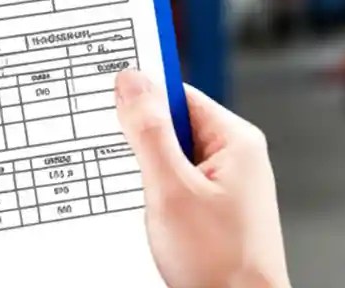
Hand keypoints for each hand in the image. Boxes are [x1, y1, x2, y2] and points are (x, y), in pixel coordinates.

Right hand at [114, 70, 290, 287]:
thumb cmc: (220, 263)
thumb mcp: (172, 190)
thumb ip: (149, 133)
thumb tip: (132, 82)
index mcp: (236, 140)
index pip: (179, 94)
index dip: (142, 96)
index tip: (108, 99)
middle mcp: (235, 157)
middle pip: (173, 126)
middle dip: (142, 142)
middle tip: (121, 162)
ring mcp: (227, 185)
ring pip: (172, 159)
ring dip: (147, 172)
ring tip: (143, 198)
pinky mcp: (215, 210)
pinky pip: (178, 185)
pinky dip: (157, 194)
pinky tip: (148, 213)